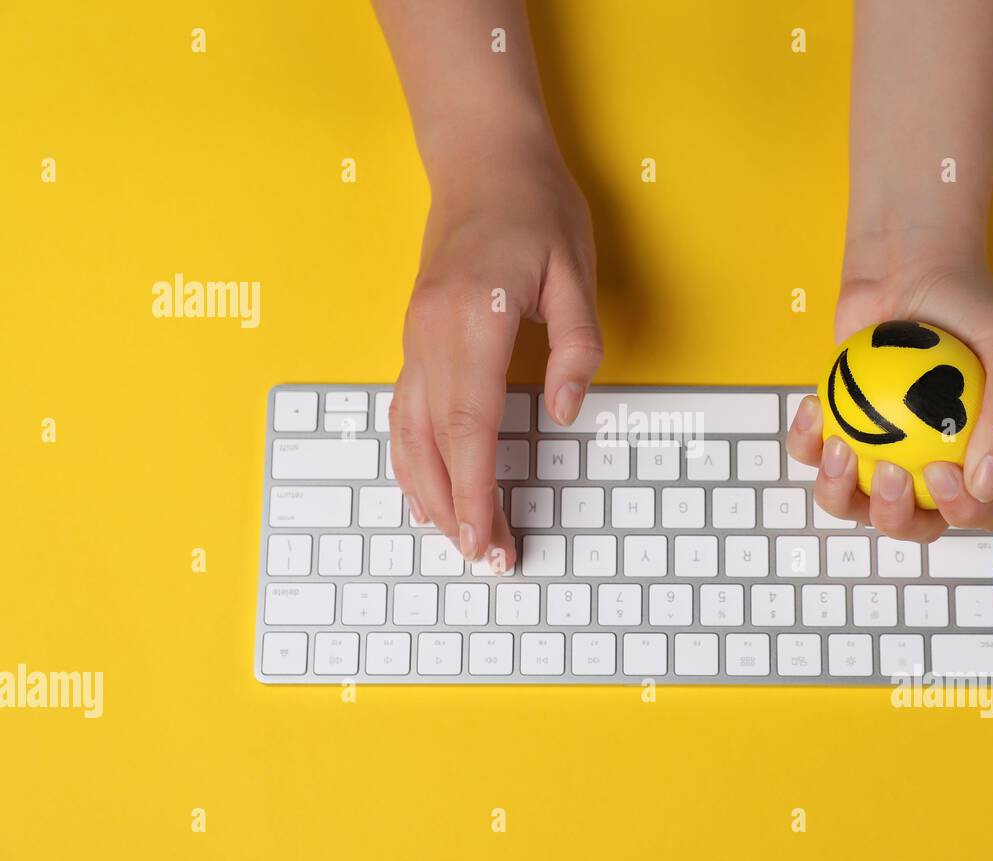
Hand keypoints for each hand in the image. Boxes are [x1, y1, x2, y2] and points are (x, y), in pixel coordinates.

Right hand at [388, 136, 599, 568]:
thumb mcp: (577, 271)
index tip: (486, 538)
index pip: (472, 426)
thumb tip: (568, 413)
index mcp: (477, 319)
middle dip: (457, 507)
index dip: (476, 491)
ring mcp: (415, 334)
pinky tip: (420, 486)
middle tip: (484, 559)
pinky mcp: (413, 333)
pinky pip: (402, 407)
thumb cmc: (537, 209)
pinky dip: (408, 454)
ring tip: (451, 539)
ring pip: (408, 430)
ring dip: (427, 490)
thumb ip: (578, 346)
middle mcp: (433, 333)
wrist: (483, 157)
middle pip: (437, 440)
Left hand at [786, 259, 992, 542]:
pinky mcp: (840, 431)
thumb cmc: (968, 305)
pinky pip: (815, 454)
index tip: (941, 469)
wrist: (910, 266)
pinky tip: (810, 407)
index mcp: (992, 458)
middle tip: (888, 471)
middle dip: (895, 517)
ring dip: (840, 492)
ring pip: (857, 504)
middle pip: (917, 525)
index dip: (965, 511)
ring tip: (840, 448)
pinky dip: (807, 440)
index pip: (987, 511)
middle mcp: (937, 466)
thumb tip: (983, 485)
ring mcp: (885, 454)